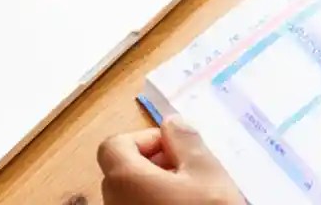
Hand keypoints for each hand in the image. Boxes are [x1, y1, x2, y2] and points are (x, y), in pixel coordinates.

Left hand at [97, 116, 243, 204]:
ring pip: (130, 195)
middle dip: (154, 163)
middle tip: (189, 171)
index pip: (114, 145)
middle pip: (121, 171)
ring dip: (156, 187)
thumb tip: (171, 123)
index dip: (145, 139)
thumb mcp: (207, 171)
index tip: (177, 150)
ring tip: (191, 196)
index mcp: (124, 180)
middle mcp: (113, 204)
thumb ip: (186, 140)